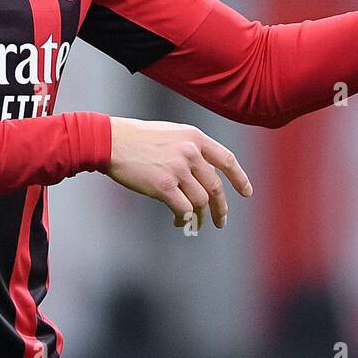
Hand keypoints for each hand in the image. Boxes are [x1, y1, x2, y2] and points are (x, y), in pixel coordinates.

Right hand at [106, 118, 251, 229]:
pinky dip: (183, 219)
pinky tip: (178, 222)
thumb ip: (191, 149)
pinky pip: (183, 209)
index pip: (227, 160)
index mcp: (195, 137)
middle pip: (216, 186)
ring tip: (195, 224)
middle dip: (221, 208)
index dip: (239, 178)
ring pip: (200, 201)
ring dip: (199, 217)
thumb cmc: (137, 138)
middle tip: (221, 221)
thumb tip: (205, 176)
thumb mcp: (172, 133)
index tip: (246, 193)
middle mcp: (190, 152)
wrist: (110, 141)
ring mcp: (177, 169)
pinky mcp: (163, 186)